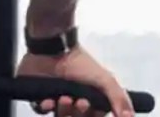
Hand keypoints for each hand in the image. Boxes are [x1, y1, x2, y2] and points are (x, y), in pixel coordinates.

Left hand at [16, 46, 135, 116]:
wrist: (53, 50)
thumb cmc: (80, 63)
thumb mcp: (105, 80)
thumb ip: (119, 99)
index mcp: (91, 97)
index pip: (94, 115)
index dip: (93, 115)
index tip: (91, 106)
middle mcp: (75, 100)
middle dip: (78, 113)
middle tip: (78, 101)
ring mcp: (57, 99)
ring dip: (63, 111)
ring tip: (63, 98)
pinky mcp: (40, 98)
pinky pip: (42, 111)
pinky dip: (45, 108)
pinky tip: (48, 100)